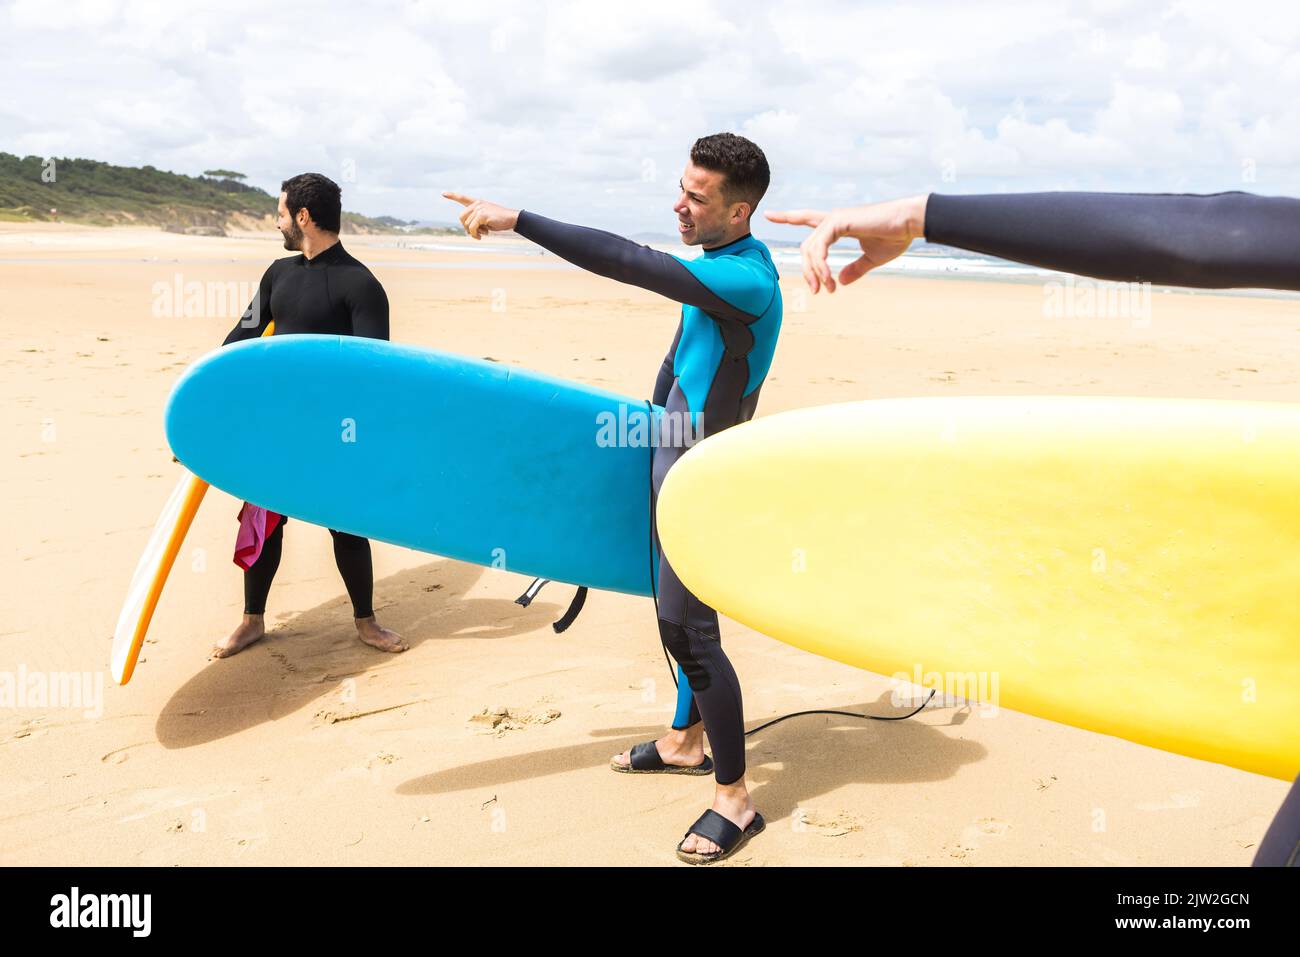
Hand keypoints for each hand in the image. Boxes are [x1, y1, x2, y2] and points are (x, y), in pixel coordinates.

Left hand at [442, 191, 519, 238]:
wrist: (512, 219)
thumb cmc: (500, 220)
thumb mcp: (486, 219)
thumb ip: (476, 221)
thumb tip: (467, 230)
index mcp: (477, 203)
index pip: (462, 198)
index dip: (452, 196)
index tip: (443, 193)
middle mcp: (477, 204)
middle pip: (461, 218)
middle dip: (467, 228)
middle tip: (476, 233)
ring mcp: (479, 208)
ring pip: (467, 225)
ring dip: (474, 233)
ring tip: (484, 233)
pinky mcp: (482, 215)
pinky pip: (472, 228)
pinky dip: (476, 234)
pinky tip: (483, 235)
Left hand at [765, 195, 928, 293]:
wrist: (910, 223)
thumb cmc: (896, 236)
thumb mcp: (872, 259)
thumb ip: (854, 269)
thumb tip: (841, 282)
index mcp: (838, 224)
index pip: (807, 218)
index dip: (788, 217)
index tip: (769, 215)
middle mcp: (833, 219)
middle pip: (806, 247)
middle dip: (807, 271)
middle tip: (816, 291)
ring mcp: (834, 218)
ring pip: (809, 249)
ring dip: (815, 273)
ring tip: (826, 289)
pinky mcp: (839, 221)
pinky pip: (819, 247)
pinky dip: (821, 265)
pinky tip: (829, 278)